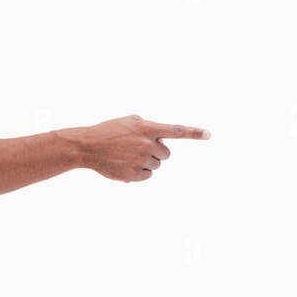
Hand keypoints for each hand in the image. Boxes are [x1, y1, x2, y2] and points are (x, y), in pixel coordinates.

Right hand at [79, 115, 209, 182]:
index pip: (176, 130)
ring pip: (156, 165)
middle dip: (156, 152)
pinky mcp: (134, 174)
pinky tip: (125, 165)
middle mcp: (147, 144)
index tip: (209, 134)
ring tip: (127, 156)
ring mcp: (141, 160)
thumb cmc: (108, 131)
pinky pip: (147, 176)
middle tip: (138, 148)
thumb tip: (160, 140)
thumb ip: (148, 126)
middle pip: (166, 154)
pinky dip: (139, 172)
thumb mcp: (129, 121)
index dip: (194, 132)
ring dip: (146, 162)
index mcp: (147, 128)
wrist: (87, 146)